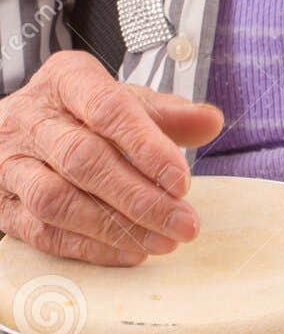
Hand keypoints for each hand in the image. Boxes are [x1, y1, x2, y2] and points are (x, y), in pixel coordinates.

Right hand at [0, 51, 223, 264]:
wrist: (26, 128)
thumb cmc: (86, 114)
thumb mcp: (129, 101)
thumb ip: (170, 114)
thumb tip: (211, 121)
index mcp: (66, 81)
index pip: (107, 110)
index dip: (147, 147)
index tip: (183, 182)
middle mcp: (28, 118)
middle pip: (83, 160)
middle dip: (140, 198)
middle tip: (185, 223)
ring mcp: (7, 162)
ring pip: (57, 200)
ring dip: (116, 228)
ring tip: (164, 242)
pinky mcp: (0, 203)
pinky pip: (42, 232)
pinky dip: (90, 247)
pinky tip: (131, 253)